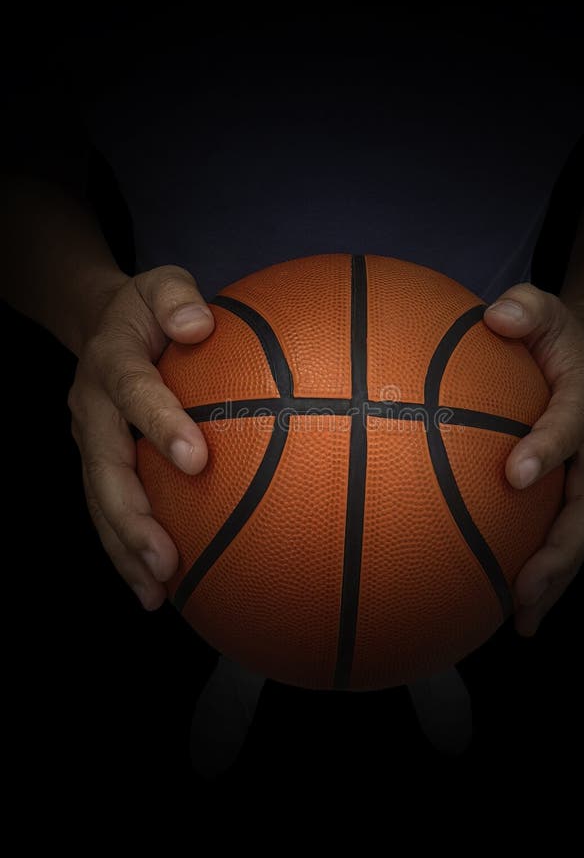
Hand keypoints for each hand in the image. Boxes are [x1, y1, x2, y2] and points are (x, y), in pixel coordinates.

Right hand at [68, 266, 213, 608]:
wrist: (101, 323)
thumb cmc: (148, 309)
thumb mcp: (163, 285)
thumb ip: (178, 298)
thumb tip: (200, 324)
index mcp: (114, 360)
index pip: (135, 392)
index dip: (161, 424)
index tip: (197, 460)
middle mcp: (93, 406)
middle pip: (105, 467)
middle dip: (132, 517)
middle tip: (166, 559)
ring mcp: (90, 438)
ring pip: (99, 500)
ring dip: (125, 548)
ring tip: (155, 592)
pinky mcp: (97, 460)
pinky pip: (106, 508)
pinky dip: (124, 549)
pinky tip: (151, 588)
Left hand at [483, 284, 583, 635]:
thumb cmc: (548, 335)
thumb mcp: (539, 308)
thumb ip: (523, 307)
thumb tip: (495, 317)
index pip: (571, 422)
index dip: (549, 447)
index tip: (514, 474)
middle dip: (561, 549)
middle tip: (525, 588)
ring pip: (580, 533)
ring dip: (555, 578)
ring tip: (521, 619)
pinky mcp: (580, 491)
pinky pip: (564, 534)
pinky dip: (546, 573)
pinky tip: (514, 608)